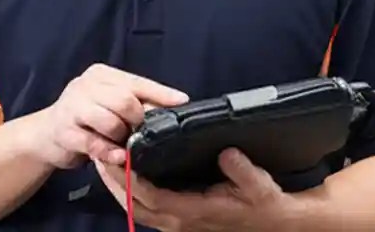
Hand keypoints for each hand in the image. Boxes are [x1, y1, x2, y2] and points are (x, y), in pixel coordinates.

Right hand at [28, 64, 187, 169]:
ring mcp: (72, 107)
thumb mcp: (108, 104)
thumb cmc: (86, 119)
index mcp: (101, 75)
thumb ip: (134, 103)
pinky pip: (94, 144)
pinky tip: (116, 157)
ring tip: (123, 145)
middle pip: (124, 100)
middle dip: (137, 120)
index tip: (182, 102)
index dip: (161, 93)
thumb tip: (170, 109)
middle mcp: (85, 85)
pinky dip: (109, 153)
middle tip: (138, 132)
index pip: (136, 81)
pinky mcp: (64, 131)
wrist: (45, 135)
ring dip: (122, 138)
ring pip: (110, 121)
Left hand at [93, 148, 300, 231]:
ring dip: (117, 187)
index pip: (152, 198)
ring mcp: (178, 222)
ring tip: (104, 159)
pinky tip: (125, 172)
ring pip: (137, 209)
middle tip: (99, 153)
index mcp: (195, 212)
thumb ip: (242, 170)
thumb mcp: (259, 185)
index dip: (130, 180)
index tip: (117, 157)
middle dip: (113, 182)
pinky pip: (146, 208)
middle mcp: (181, 221)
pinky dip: (130, 191)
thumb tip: (226, 153)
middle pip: (135, 205)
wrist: (275, 222)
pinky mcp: (179, 218)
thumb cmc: (265, 203)